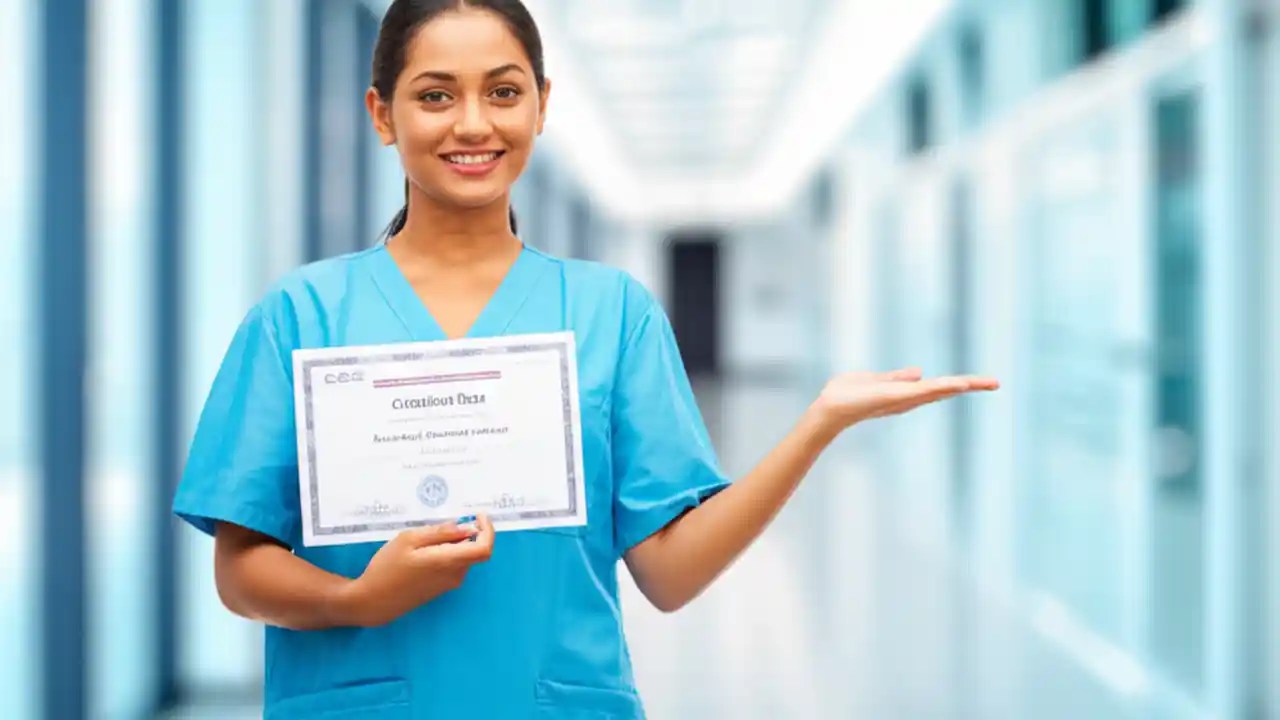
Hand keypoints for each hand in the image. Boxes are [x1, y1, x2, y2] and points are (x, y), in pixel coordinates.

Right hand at [343, 514, 494, 626]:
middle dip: (467, 533)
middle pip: (475, 550)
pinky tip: (423, 552)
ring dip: (454, 543)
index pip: (484, 548)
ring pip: (463, 557)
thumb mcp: (409, 540)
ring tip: (425, 539)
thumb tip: (466, 527)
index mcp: (449, 562)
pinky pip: (453, 565)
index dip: (487, 530)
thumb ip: (440, 532)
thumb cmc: (387, 567)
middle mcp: (455, 575)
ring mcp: (449, 584)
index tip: (476, 516)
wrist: (372, 602)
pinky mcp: (441, 588)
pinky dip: (447, 553)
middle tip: (445, 523)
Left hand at [811, 367, 999, 430]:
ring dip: (962, 385)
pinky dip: (941, 387)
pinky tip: (959, 384)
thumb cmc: (846, 395)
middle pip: (945, 390)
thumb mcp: (875, 380)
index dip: (959, 384)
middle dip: (971, 386)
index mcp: (906, 393)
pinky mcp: (896, 398)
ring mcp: (904, 399)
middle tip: (996, 382)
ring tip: (986, 382)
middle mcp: (909, 399)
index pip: (938, 387)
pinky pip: (923, 392)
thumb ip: (896, 377)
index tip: (983, 382)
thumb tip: (919, 372)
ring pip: (939, 390)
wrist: (829, 408)